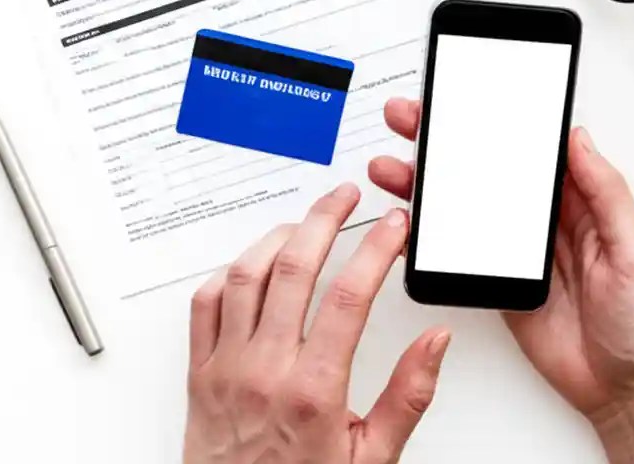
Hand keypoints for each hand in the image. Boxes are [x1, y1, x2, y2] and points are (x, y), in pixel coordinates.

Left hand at [183, 184, 451, 463]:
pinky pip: (204, 305)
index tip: (394, 225)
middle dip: (325, 218)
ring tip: (304, 221)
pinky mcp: (198, 376)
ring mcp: (225, 368)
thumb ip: (408, 396)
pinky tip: (252, 266)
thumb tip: (435, 343)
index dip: (376, 249)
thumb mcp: (373, 459)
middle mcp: (264, 370)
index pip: (348, 296)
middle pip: (294, 268)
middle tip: (346, 195)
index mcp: (313, 391)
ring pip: (246, 276)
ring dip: (277, 237)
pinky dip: (229, 273)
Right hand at [368, 99, 633, 462]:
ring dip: (430, 185)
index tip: (465, 99)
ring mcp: (520, 253)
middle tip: (412, 120)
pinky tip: (408, 219)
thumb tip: (579, 140)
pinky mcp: (500, 283)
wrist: (626, 391)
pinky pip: (460, 253)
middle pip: (491, 171)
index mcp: (583, 203)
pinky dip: (431, 237)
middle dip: (448, 143)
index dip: (499, 123)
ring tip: (395, 166)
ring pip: (468, 206)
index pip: (534, 151)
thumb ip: (606, 194)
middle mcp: (547, 222)